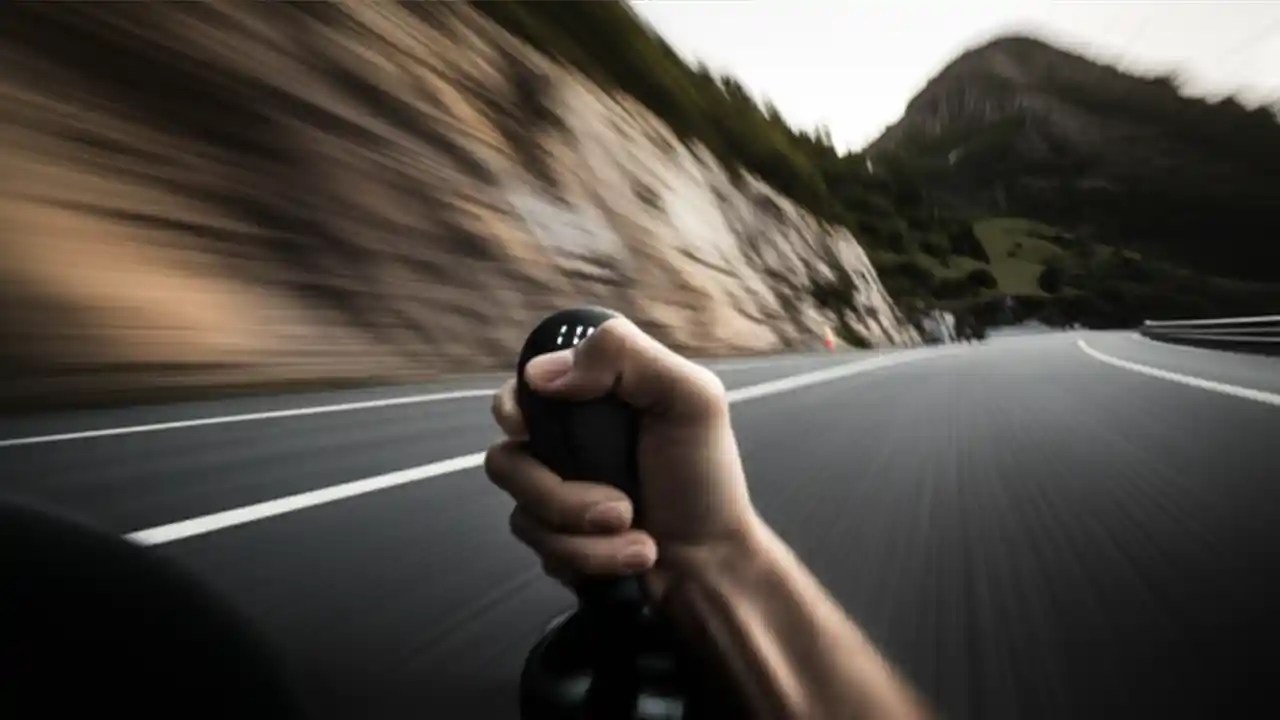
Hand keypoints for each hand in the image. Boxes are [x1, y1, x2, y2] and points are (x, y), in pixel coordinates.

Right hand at [484, 316, 759, 597]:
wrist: (713, 564)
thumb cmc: (706, 478)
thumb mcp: (690, 398)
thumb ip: (625, 355)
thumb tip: (538, 374)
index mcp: (593, 398)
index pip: (522, 388)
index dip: (513, 408)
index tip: (526, 429)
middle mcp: (566, 443)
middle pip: (506, 460)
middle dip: (560, 497)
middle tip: (622, 510)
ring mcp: (556, 495)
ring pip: (523, 513)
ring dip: (584, 538)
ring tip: (642, 544)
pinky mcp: (556, 541)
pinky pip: (541, 551)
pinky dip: (589, 561)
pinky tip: (631, 558)